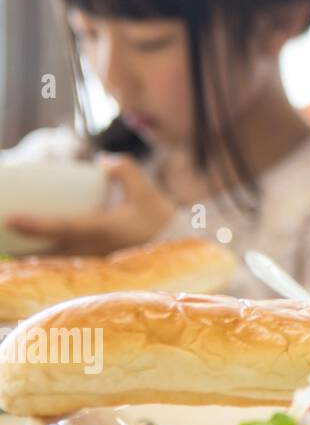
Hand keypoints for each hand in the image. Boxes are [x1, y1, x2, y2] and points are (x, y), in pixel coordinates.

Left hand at [5, 154, 173, 255]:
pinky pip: (64, 262)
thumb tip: (102, 161)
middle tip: (3, 228)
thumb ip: (125, 171)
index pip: (61, 227)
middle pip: (47, 249)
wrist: (177, 247)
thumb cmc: (159, 220)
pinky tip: (34, 253)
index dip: (33, 224)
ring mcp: (92, 259)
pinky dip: (46, 257)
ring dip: (30, 252)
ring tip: (11, 245)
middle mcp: (91, 249)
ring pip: (53, 258)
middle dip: (21, 243)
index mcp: (100, 230)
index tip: (10, 219)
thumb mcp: (146, 191)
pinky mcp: (95, 264)